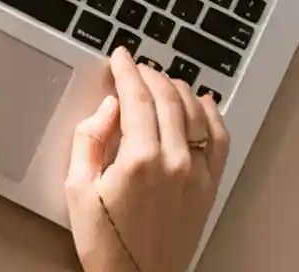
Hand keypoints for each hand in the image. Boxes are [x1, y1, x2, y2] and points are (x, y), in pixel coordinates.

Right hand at [64, 48, 229, 271]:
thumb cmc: (104, 241)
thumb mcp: (78, 187)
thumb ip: (89, 139)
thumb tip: (108, 107)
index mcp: (139, 159)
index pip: (137, 97)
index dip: (127, 71)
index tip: (120, 57)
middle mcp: (175, 161)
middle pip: (168, 98)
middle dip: (150, 74)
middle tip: (137, 66)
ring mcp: (198, 173)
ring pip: (196, 112)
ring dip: (179, 88)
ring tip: (162, 79)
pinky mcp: (210, 186)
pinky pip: (220, 138)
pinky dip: (213, 114)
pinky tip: (204, 102)